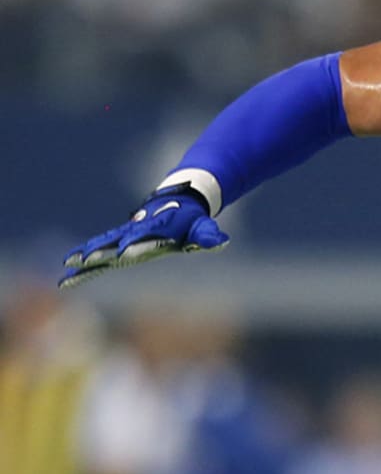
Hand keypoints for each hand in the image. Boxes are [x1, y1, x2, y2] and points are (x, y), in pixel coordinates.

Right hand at [60, 185, 228, 288]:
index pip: (146, 238)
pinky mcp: (119, 239)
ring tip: (67, 265)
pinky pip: (100, 250)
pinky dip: (85, 259)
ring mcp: (126, 234)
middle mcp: (138, 231)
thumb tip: (221, 240)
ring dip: (86, 254)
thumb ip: (208, 234)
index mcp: (158, 229)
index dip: (136, 244)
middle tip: (85, 259)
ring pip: (103, 245)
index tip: (123, 252)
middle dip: (102, 250)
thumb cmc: (191, 219)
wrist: (178, 200)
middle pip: (117, 241)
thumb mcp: (202, 226)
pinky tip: (66, 273)